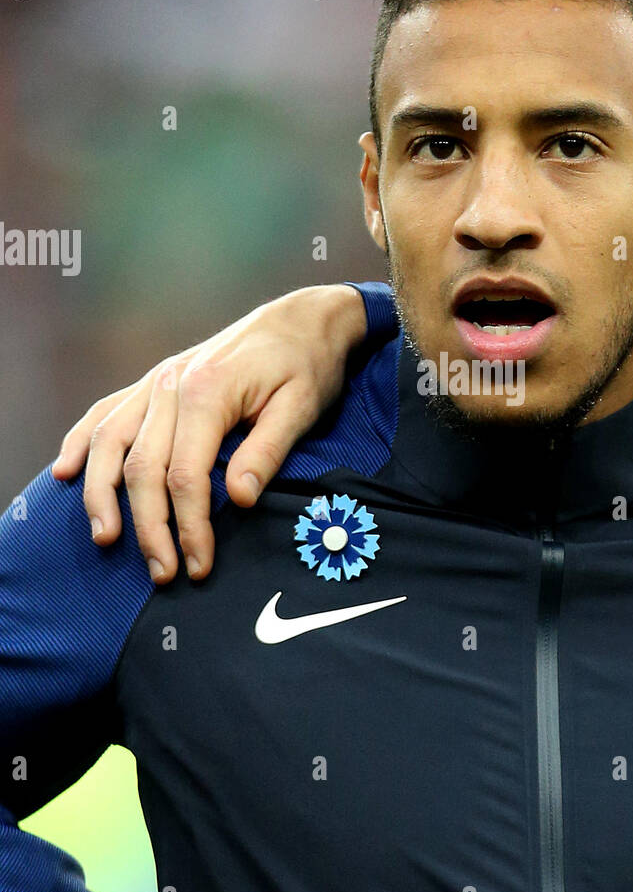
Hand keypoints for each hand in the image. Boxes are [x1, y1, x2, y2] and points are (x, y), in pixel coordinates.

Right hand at [51, 285, 367, 582]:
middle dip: (149, 527)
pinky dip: (82, 442)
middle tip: (164, 572)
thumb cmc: (307, 363)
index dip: (189, 526)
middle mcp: (171, 385)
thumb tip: (238, 499)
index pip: (184, 475)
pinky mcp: (155, 383)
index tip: (199, 564)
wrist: (301, 319)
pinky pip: (106, 412)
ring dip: (101, 495)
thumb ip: (268, 451)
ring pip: (110, 443)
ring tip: (107, 537)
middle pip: (141, 468)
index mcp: (207, 392)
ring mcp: (158, 382)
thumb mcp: (302, 406)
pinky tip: (67, 473)